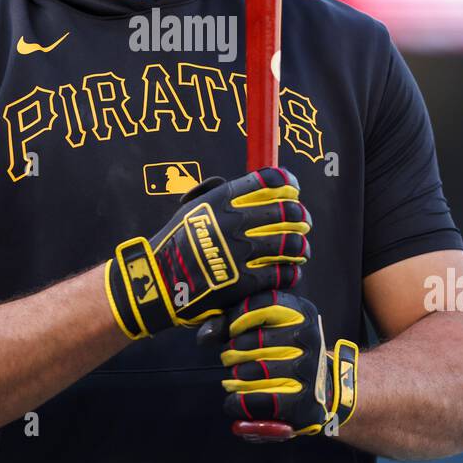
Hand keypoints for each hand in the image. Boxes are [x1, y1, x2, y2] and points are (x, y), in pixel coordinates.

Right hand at [104, 167, 309, 339]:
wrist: (158, 280)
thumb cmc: (176, 241)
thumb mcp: (190, 207)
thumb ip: (217, 193)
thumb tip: (241, 183)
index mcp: (222, 200)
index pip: (270, 181)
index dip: (288, 183)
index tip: (293, 190)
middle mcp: (234, 222)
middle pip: (288, 211)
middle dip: (301, 216)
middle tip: (304, 222)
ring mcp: (240, 252)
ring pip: (291, 243)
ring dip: (300, 246)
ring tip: (300, 250)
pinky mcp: (244, 282)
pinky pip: (282, 273)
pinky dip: (291, 272)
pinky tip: (289, 272)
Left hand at [204, 290, 358, 436]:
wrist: (323, 386)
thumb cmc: (282, 351)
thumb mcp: (264, 328)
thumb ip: (231, 325)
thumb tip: (204, 336)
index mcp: (300, 311)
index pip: (265, 304)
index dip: (239, 317)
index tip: (230, 331)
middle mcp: (308, 336)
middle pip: (257, 341)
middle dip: (233, 352)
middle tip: (228, 359)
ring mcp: (309, 368)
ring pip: (257, 370)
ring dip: (236, 377)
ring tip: (232, 378)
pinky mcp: (305, 400)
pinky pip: (264, 400)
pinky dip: (241, 402)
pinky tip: (233, 401)